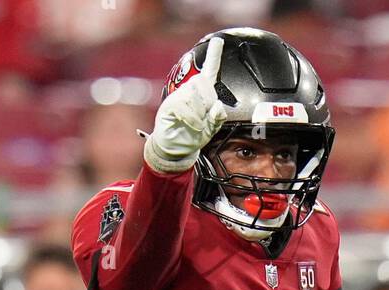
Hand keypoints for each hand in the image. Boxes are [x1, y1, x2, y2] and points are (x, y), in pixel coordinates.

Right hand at [144, 36, 226, 174]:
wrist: (175, 151)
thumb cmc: (192, 138)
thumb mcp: (210, 130)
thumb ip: (217, 118)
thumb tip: (218, 106)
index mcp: (201, 96)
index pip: (209, 73)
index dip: (214, 57)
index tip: (218, 40)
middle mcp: (189, 92)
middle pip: (204, 84)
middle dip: (208, 102)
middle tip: (204, 118)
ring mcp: (178, 97)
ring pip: (195, 95)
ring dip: (200, 114)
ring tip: (195, 126)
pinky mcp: (169, 106)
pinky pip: (185, 106)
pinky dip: (192, 119)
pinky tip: (191, 126)